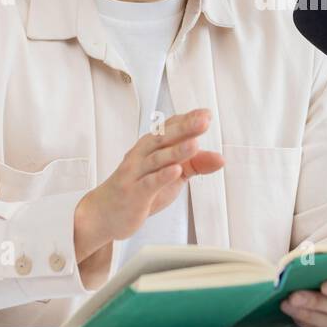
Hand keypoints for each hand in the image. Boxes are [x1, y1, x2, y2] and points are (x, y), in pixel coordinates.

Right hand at [73, 108, 223, 260]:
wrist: (104, 213)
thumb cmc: (140, 188)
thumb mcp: (172, 175)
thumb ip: (195, 164)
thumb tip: (221, 158)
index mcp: (151, 146)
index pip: (169, 128)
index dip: (188, 120)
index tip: (207, 113)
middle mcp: (141, 155)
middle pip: (163, 138)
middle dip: (184, 128)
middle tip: (204, 120)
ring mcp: (135, 173)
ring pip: (157, 159)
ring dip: (176, 151)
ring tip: (195, 143)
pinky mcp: (134, 193)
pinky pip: (148, 183)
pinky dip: (162, 176)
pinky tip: (175, 171)